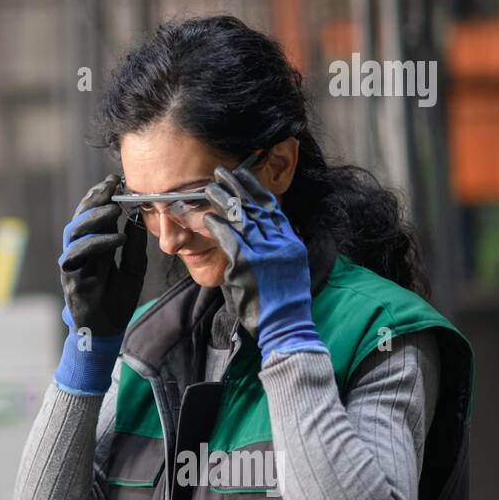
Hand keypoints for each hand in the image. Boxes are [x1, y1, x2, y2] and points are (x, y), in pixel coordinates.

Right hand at [53, 175, 147, 394]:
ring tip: (114, 208)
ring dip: (94, 217)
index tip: (116, 180)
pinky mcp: (71, 279)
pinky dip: (98, 244)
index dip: (101, 195)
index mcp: (94, 246)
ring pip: (75, 232)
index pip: (93, 214)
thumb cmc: (116, 301)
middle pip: (80, 217)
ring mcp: (73, 264)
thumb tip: (139, 218)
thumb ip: (134, 246)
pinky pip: (78, 256)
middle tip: (112, 185)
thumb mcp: (133, 269)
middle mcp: (80, 251)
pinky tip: (117, 239)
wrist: (106, 332)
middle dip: (95, 198)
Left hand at [201, 164, 325, 362]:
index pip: (273, 208)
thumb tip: (261, 234)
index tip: (243, 175)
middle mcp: (280, 243)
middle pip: (255, 207)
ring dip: (223, 200)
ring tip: (208, 188)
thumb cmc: (283, 304)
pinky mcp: (247, 264)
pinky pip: (229, 238)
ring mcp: (264, 252)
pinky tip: (207, 217)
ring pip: (241, 218)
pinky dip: (217, 226)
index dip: (256, 189)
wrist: (287, 326)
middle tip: (220, 173)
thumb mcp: (289, 269)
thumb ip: (276, 249)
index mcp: (290, 242)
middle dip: (236, 186)